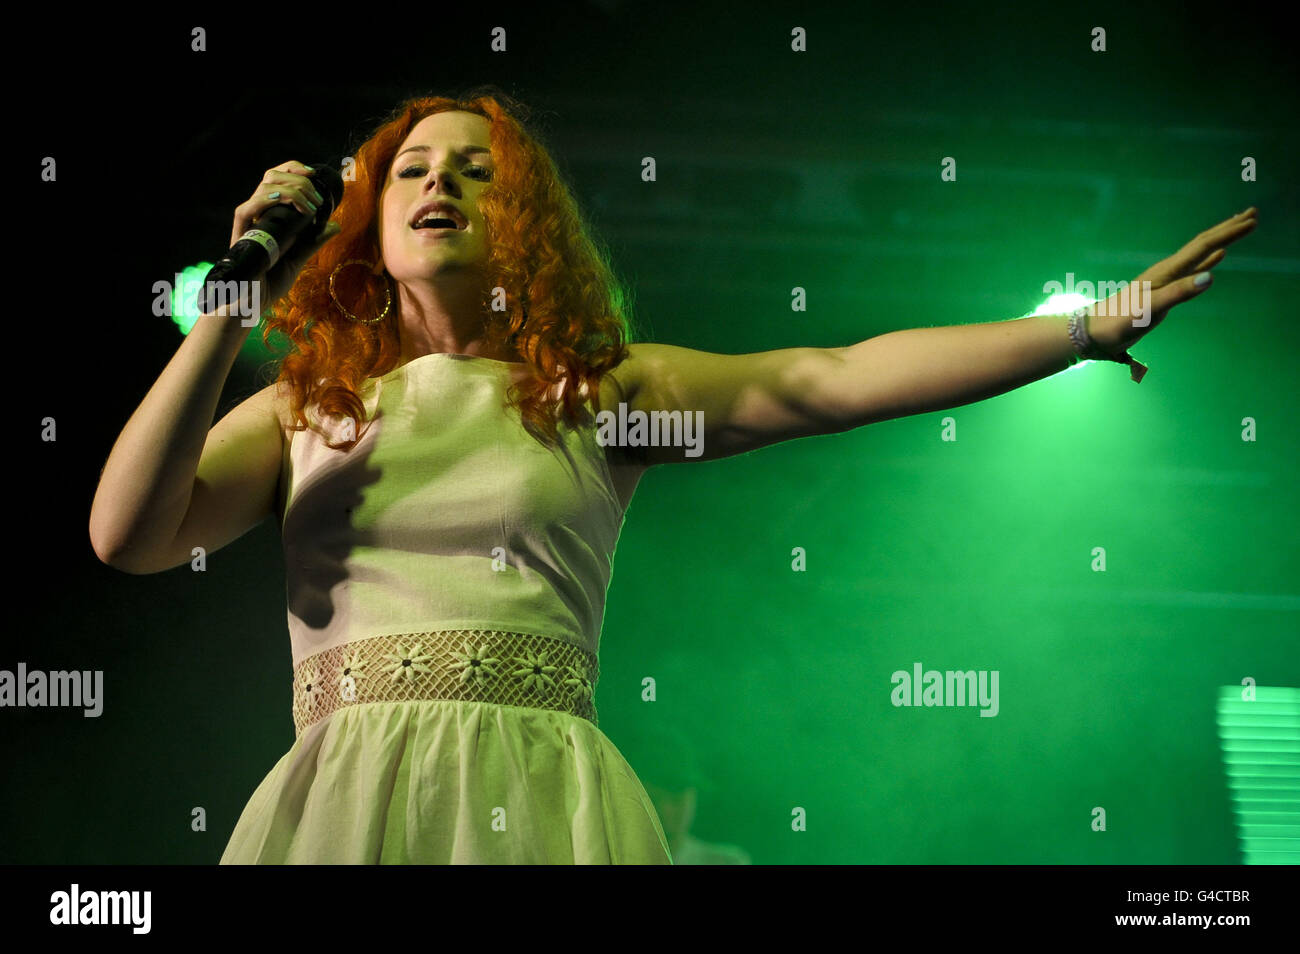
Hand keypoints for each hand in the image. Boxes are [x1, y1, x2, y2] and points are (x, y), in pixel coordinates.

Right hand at [230, 160, 341, 304]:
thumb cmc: (269, 282)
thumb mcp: (298, 258)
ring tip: (310, 206)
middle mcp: (258, 214)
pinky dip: (267, 200)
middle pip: (271, 177)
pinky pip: (247, 209)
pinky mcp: (240, 235)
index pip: (276, 178)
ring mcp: (248, 223)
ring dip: (292, 190)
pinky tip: (284, 200)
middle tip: (317, 197)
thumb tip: (335, 225)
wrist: (251, 304)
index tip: (313, 174)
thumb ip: (313, 241)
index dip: (293, 169)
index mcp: (269, 215)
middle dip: (297, 177)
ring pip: (264, 187)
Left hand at [1088, 208, 1258, 352]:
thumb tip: (1211, 276)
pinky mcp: (1164, 291)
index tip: (1252, 219)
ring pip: (1200, 253)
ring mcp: (1166, 280)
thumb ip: (1179, 293)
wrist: (1095, 332)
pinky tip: (1218, 259)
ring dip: (1222, 239)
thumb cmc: (1120, 323)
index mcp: (1166, 272)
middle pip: (1203, 243)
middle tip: (1254, 213)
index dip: (1229, 232)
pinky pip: (1192, 270)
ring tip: (1240, 227)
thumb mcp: (1150, 310)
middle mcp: (1167, 271)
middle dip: (1228, 228)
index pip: (1203, 246)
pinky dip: (1208, 261)